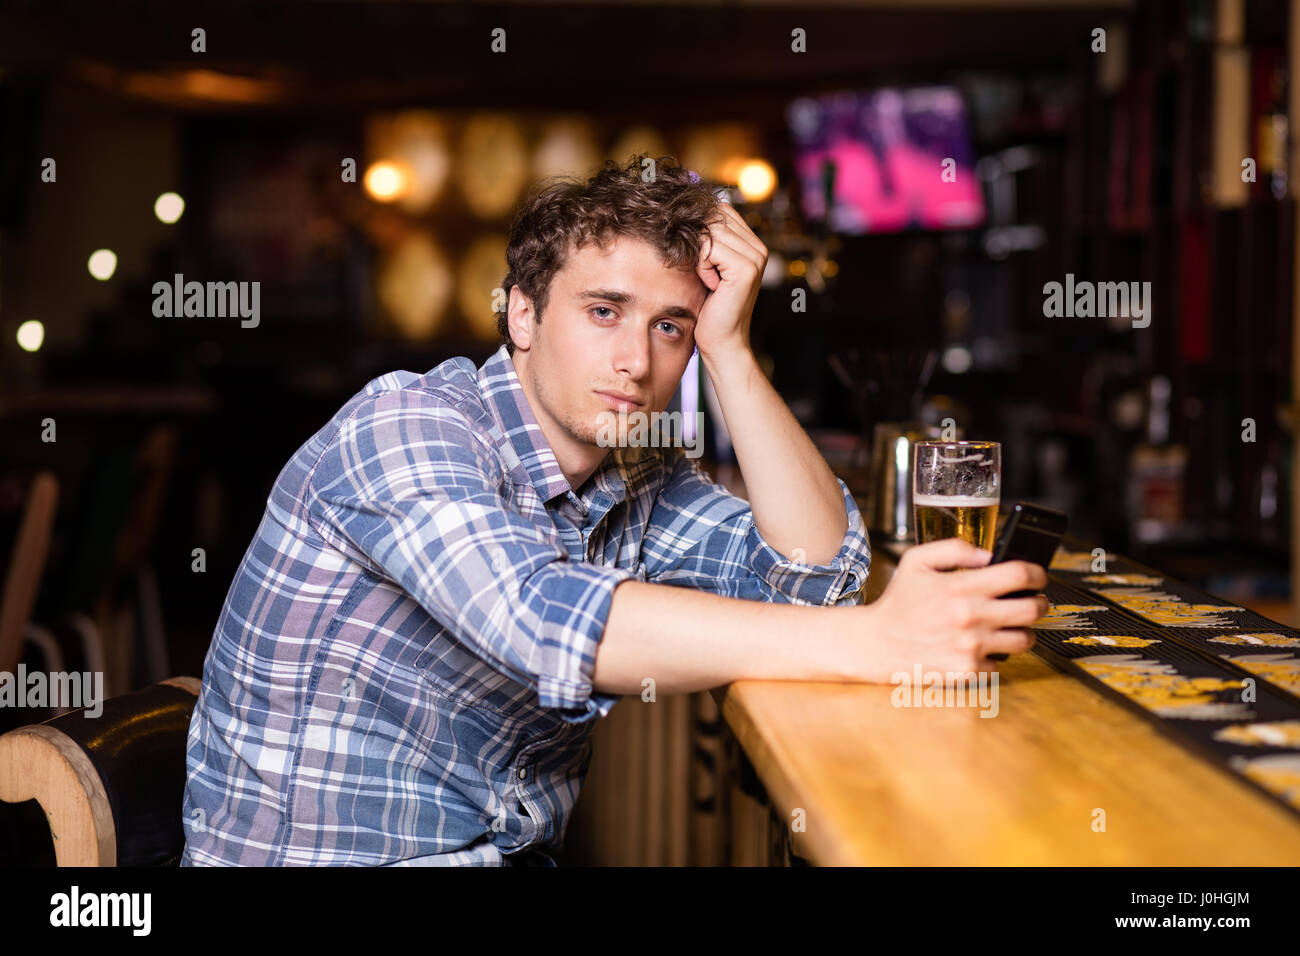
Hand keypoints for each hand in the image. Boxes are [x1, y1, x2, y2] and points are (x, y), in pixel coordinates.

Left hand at [693, 203, 767, 360]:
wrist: (721, 341)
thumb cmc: (709, 307)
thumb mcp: (707, 266)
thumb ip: (706, 239)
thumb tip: (684, 210)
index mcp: (752, 243)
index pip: (720, 210)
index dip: (700, 228)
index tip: (697, 257)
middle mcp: (759, 247)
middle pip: (714, 217)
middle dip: (698, 241)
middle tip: (702, 272)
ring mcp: (756, 257)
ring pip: (709, 231)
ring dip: (698, 256)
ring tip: (708, 280)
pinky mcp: (746, 268)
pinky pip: (709, 248)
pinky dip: (701, 266)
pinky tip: (711, 285)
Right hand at [848, 538, 1047, 682]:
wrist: (876, 643)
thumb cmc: (899, 601)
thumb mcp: (916, 561)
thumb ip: (953, 549)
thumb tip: (988, 555)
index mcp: (961, 587)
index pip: (1020, 574)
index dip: (1037, 573)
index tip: (1038, 576)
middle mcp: (971, 617)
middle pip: (1032, 609)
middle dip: (1039, 603)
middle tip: (1033, 601)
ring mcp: (971, 647)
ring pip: (1024, 640)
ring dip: (1022, 631)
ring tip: (1009, 626)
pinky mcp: (968, 671)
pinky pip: (1000, 664)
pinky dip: (994, 656)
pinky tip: (979, 647)